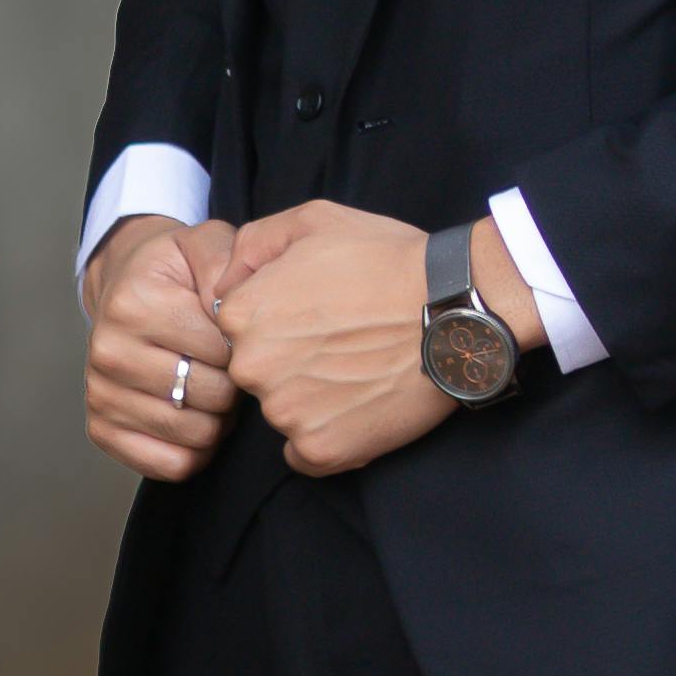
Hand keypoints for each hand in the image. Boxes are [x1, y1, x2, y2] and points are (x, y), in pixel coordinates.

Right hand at [84, 214, 239, 482]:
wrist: (124, 288)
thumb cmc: (175, 273)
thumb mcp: (204, 245)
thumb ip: (228, 261)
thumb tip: (230, 305)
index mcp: (135, 304)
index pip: (223, 351)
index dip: (243, 348)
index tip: (233, 336)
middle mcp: (109, 351)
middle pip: (212, 396)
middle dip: (233, 385)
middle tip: (225, 366)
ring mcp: (101, 394)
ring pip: (196, 435)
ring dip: (217, 419)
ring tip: (209, 387)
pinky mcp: (102, 430)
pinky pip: (172, 465)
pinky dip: (195, 450)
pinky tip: (193, 418)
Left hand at [218, 200, 543, 477]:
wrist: (451, 308)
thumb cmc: (387, 260)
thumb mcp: (313, 220)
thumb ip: (252, 245)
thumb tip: (224, 284)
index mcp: (241, 314)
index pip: (238, 329)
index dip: (278, 320)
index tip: (316, 315)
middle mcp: (251, 367)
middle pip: (256, 373)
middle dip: (289, 361)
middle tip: (341, 343)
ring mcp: (285, 413)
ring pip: (281, 412)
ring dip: (309, 400)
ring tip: (358, 371)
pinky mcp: (321, 449)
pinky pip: (304, 455)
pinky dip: (327, 437)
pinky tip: (357, 408)